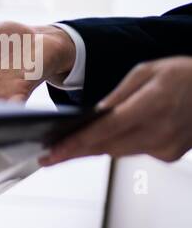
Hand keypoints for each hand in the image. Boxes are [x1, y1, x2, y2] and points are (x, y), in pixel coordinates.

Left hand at [43, 56, 191, 165]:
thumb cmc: (183, 76)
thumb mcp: (147, 71)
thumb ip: (119, 94)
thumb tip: (95, 114)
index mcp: (154, 103)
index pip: (107, 129)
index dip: (77, 143)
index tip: (53, 153)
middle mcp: (162, 129)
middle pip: (108, 147)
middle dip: (76, 151)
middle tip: (48, 156)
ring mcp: (168, 146)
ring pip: (118, 153)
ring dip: (95, 149)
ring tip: (67, 148)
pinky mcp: (170, 155)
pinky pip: (135, 153)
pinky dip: (121, 145)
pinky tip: (110, 138)